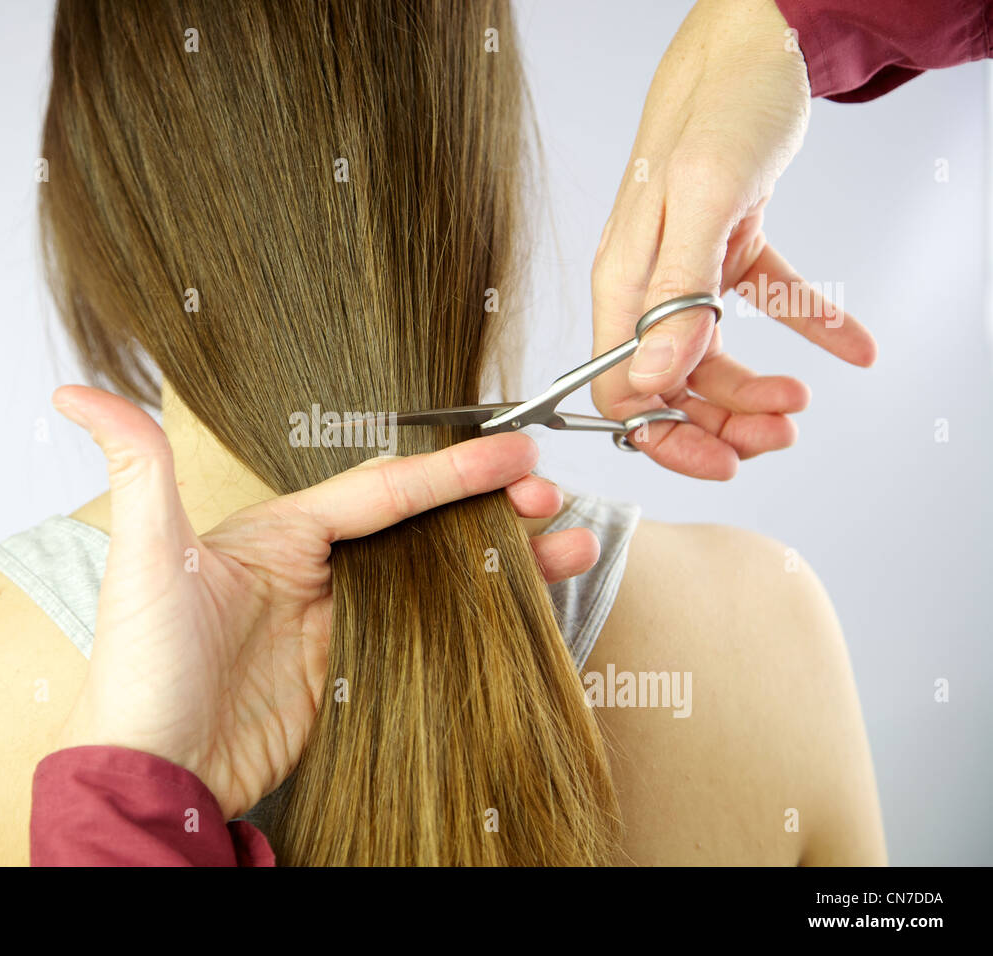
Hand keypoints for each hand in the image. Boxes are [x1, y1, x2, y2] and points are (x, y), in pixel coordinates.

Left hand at [49, 386, 599, 818]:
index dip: (449, 470)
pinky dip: (483, 614)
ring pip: (439, 574)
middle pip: (423, 525)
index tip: (510, 455)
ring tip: (568, 545)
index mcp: (280, 533)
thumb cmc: (139, 667)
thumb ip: (137, 467)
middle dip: (491, 506)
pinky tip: (526, 605)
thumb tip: (75, 392)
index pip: (381, 489)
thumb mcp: (143, 558)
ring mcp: (339, 623)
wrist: (152, 770)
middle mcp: (316, 570)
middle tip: (551, 498)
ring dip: (503, 557)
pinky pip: (433, 632)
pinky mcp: (353, 672)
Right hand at [592, 0, 876, 479]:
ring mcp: (685, 271)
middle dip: (720, 422)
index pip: (622, 389)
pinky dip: (809, 327)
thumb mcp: (702, 197)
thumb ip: (675, 293)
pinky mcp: (728, 249)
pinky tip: (852, 345)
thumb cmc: (720, 105)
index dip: (665, 433)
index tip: (719, 455)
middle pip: (671, 386)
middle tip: (779, 434)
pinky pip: (765, 305)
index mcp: (623, 281)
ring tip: (805, 399)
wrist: (756, 40)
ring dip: (757, 390)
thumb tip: (656, 378)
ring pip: (711, 359)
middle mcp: (646, 285)